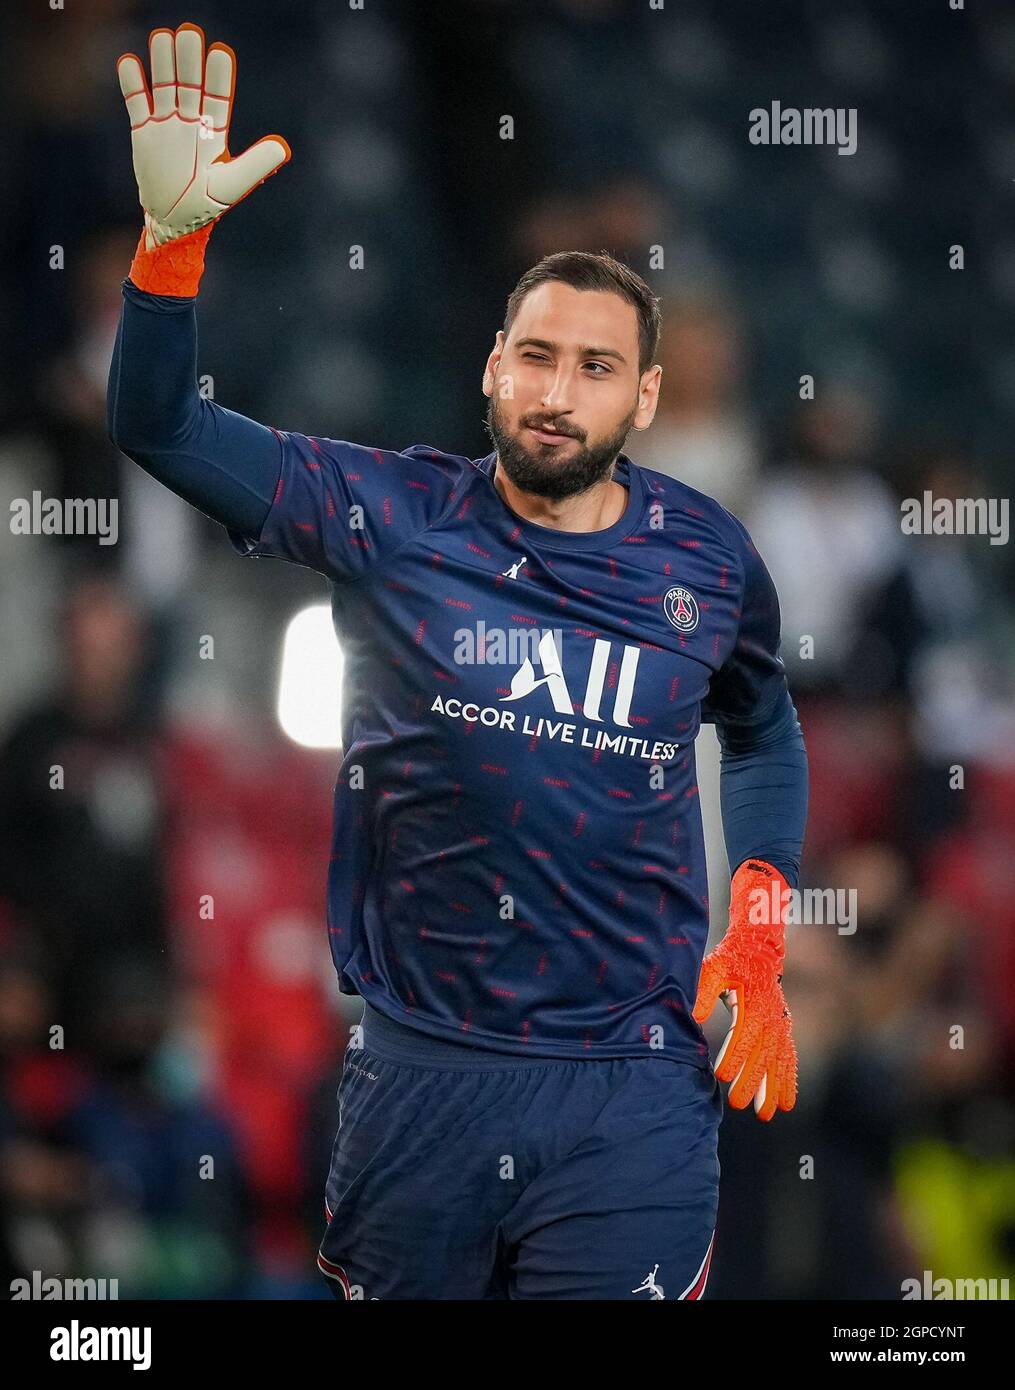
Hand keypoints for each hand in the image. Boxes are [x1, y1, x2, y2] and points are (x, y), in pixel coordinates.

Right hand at [117, 22, 289, 248]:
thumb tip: (283, 147)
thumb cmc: (205, 206)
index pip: (217, 96)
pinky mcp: (142, 132)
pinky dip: (132, 83)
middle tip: (189, 33)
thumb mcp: (232, 185)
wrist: (173, 222)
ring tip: (162, 37)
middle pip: (189, 84)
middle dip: (189, 60)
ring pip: (164, 86)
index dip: (217, 75)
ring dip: (163, 62)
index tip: (220, 52)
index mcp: (214, 131)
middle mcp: (190, 122)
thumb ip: (255, 164)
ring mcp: (166, 124)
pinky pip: (136, 102)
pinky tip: (130, 62)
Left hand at [692, 859, 797, 1121]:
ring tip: (767, 1114)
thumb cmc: (730, 960)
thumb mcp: (713, 968)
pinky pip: (789, 1057)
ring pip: (778, 1060)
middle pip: (761, 1054)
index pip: (743, 1034)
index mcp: (752, 1002)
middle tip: (740, 1105)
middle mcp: (770, 1016)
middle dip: (752, 1080)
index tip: (724, 1076)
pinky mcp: (783, 1028)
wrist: (759, 948)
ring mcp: (780, 1023)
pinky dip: (788, 1080)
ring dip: (773, 1088)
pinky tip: (785, 1102)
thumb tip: (695, 1014)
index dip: (734, 1055)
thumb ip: (704, 991)